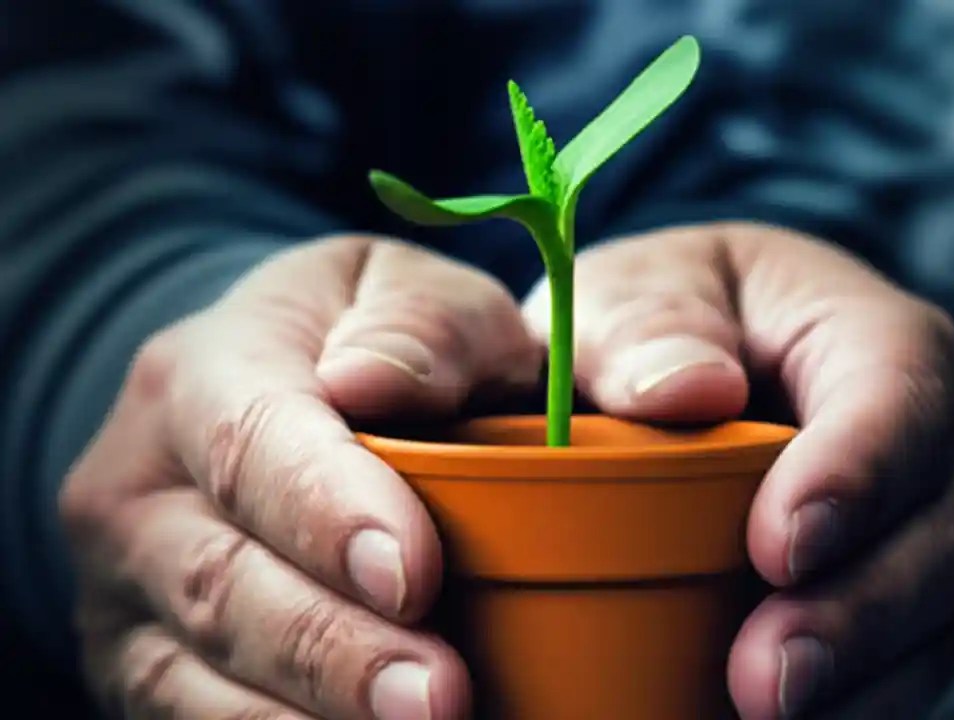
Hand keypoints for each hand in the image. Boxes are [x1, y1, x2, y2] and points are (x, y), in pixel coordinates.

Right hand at [59, 236, 541, 718]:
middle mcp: (136, 485)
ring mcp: (124, 584)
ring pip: (197, 669)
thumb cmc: (359, 339)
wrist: (265, 388)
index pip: (251, 445)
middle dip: (333, 648)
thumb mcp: (404, 292)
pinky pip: (193, 718)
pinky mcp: (140, 657)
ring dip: (311, 712)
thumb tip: (372, 376)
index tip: (415, 573)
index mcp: (198, 372)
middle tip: (439, 694)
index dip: (329, 514)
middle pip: (220, 580)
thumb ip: (420, 324)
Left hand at [524, 223, 953, 718]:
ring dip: (858, 678)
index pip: (900, 390)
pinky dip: (855, 703)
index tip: (777, 546)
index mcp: (878, 333)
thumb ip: (641, 326)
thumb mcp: (630, 292)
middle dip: (856, 611)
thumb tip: (686, 389)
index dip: (856, 472)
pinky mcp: (926, 601)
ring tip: (763, 715)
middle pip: (942, 526)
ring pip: (942, 614)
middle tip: (763, 679)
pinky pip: (915, 665)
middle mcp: (946, 435)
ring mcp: (951, 524)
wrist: (704, 376)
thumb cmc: (664, 322)